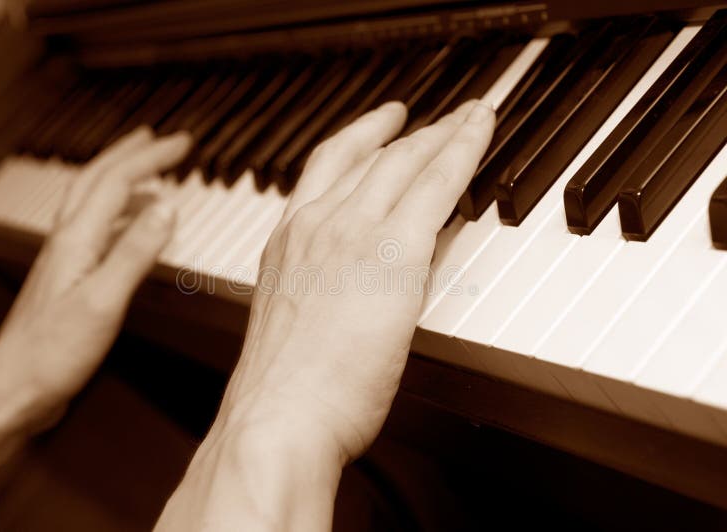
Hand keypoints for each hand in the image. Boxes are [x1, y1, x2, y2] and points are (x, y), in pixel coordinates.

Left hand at [0, 127, 190, 426]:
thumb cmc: (51, 353)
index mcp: (76, 240)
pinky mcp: (69, 280)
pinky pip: (96, 230)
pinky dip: (119, 215)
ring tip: (148, 173)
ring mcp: (65, 260)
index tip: (183, 144)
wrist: (13, 390)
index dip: (151, 158)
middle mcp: (67, 242)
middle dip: (131, 154)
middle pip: (97, 180)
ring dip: (122, 179)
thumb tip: (167, 208)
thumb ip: (135, 252)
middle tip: (159, 140)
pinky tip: (130, 229)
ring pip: (93, 202)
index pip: (117, 182)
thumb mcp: (102, 301)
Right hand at [216, 100, 494, 462]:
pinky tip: (481, 131)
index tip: (384, 123)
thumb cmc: (282, 390)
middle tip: (441, 120)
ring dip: (442, 133)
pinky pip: (440, 182)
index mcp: (287, 239)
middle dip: (412, 132)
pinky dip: (464, 148)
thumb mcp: (292, 322)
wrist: (279, 415)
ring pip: (406, 159)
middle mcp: (315, 222)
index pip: (329, 166)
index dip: (362, 136)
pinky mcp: (395, 250)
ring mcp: (353, 231)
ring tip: (469, 118)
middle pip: (373, 156)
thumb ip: (320, 290)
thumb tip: (352, 287)